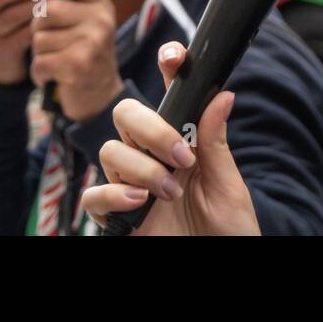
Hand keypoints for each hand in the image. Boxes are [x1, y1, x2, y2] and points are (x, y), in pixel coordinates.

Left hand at [28, 0, 123, 121]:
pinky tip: (54, 76)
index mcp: (101, 4)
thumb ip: (62, 3)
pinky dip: (39, 73)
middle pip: (49, 9)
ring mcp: (93, 42)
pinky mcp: (79, 65)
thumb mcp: (81, 23)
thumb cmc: (82, 53)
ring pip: (40, 38)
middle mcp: (101, 19)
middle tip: (53, 42)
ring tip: (57, 61)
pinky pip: (40, 62)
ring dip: (40, 54)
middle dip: (39, 28)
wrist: (99, 95)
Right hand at [85, 43, 260, 235]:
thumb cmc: (227, 232)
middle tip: (179, 156)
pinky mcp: (114, 216)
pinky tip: (141, 204)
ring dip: (141, 168)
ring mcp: (130, 184)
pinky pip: (94, 194)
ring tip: (171, 191)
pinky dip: (114, 195)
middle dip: (149, 128)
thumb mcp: (228, 186)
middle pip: (126, 114)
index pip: (169, 96)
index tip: (174, 57)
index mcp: (182, 142)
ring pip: (109, 150)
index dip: (167, 67)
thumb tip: (223, 94)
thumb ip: (216, 143)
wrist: (219, 264)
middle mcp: (151, 157)